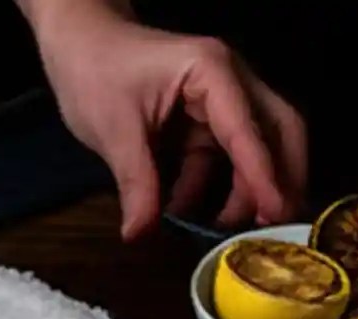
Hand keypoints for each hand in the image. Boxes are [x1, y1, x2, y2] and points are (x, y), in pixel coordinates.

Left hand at [18, 1, 306, 240]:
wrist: (77, 44)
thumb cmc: (93, 71)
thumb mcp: (112, 130)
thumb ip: (135, 183)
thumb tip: (139, 234)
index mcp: (212, 73)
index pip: (248, 130)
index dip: (264, 176)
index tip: (275, 215)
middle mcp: (228, 82)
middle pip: (276, 131)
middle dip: (280, 178)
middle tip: (273, 226)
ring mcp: (217, 101)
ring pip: (252, 146)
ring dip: (244, 188)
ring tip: (225, 230)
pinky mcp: (200, 118)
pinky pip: (219, 155)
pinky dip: (211, 184)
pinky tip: (187, 213)